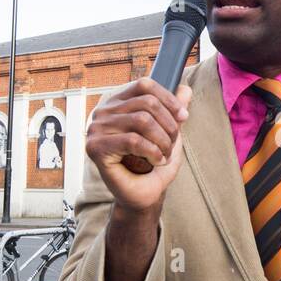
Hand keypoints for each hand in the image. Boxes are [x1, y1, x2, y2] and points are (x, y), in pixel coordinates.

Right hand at [86, 77, 191, 213]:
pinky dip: (153, 152)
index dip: (168, 99)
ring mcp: (96, 129)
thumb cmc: (153, 163)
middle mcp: (103, 112)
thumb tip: (185, 88)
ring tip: (164, 155)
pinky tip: (156, 161)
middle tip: (171, 145)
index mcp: (118, 102)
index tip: (184, 117)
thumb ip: (174, 110)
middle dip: (168, 125)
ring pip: (142, 120)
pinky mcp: (96, 148)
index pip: (144, 85)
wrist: (143, 195)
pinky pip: (133, 140)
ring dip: (162, 141)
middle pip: (147, 103)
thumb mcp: (168, 133)